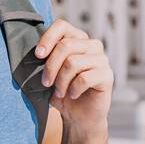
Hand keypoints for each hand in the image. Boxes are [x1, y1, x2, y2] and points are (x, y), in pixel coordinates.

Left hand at [35, 20, 112, 134]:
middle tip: (46, 83)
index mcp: (77, 39)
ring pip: (73, 62)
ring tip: (59, 92)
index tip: (38, 55)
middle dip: (51, 67)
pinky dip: (73, 89)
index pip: (62, 25)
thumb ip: (46, 59)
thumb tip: (36, 52)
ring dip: (61, 81)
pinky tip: (72, 95)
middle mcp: (91, 45)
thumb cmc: (63, 92)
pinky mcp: (108, 75)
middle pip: (65, 45)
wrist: (78, 117)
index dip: (48, 38)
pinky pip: (85, 78)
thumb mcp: (50, 73)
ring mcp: (102, 60)